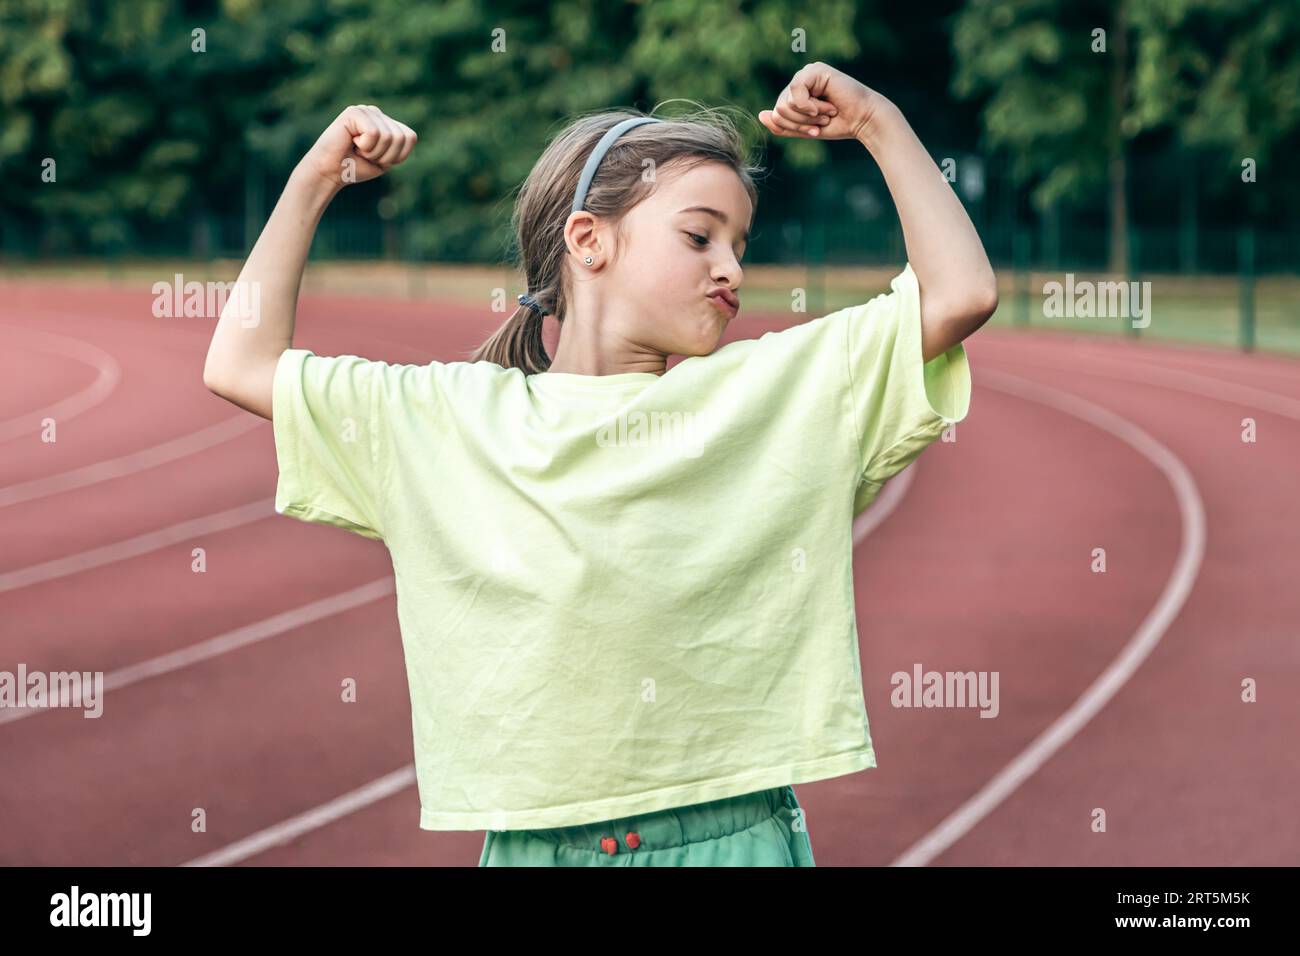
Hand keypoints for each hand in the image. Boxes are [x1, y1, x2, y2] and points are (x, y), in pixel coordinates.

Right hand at [299, 104, 417, 187]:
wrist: (330, 172)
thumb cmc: (356, 167)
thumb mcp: (384, 160)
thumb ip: (398, 147)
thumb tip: (410, 135)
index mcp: (386, 123)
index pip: (410, 137)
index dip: (397, 156)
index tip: (378, 159)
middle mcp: (377, 113)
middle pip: (400, 138)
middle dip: (385, 156)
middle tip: (365, 155)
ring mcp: (366, 110)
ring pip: (388, 136)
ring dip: (373, 152)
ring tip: (357, 149)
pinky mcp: (354, 112)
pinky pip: (373, 133)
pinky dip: (365, 146)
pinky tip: (351, 142)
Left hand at [758, 62, 884, 141]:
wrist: (862, 120)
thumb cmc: (836, 125)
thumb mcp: (804, 129)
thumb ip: (782, 125)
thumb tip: (761, 115)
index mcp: (795, 94)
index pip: (777, 113)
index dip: (794, 127)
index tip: (814, 130)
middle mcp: (799, 81)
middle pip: (779, 109)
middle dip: (800, 123)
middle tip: (821, 120)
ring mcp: (807, 73)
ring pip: (786, 103)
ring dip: (807, 116)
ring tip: (827, 112)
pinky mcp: (816, 70)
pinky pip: (796, 92)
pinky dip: (810, 106)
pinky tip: (826, 105)